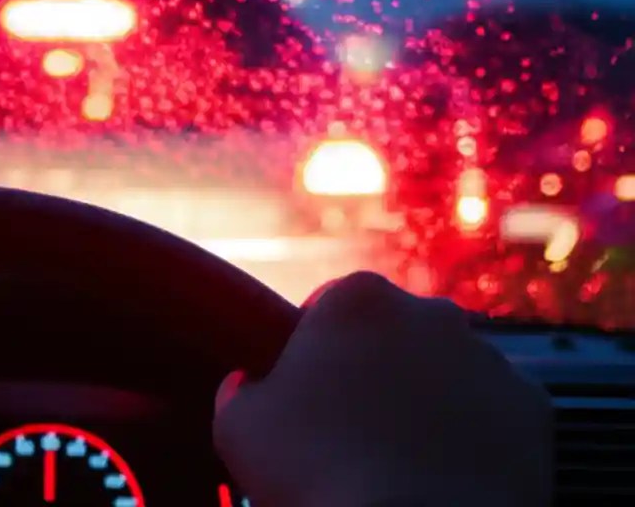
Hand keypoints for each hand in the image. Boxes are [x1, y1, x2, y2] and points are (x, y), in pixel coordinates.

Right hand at [213, 272, 551, 506]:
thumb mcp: (238, 425)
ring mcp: (489, 357)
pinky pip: (492, 414)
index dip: (314, 354)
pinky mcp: (534, 407)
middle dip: (377, 371)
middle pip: (393, 335)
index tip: (308, 396)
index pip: (327, 309)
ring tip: (401, 460)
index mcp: (356, 299)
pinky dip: (473, 436)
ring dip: (426, 401)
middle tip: (353, 430)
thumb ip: (240, 388)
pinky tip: (444, 474)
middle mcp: (430, 312)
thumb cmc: (316, 472)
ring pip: (446, 371)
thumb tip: (246, 384)